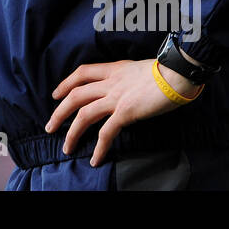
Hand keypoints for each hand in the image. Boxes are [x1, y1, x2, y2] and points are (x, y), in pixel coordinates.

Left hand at [44, 59, 200, 166]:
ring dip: (72, 132)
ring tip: (66, 147)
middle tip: (50, 126)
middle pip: (75, 95)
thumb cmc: (167, 71)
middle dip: (59, 112)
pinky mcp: (126, 112)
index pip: (82, 72)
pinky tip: (95, 159)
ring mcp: (117, 97)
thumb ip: (129, 78)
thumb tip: (128, 87)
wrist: (178, 73)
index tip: (56, 94)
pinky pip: (107, 132)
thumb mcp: (140, 69)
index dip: (66, 83)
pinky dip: (99, 147)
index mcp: (114, 69)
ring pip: (84, 114)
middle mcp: (111, 82)